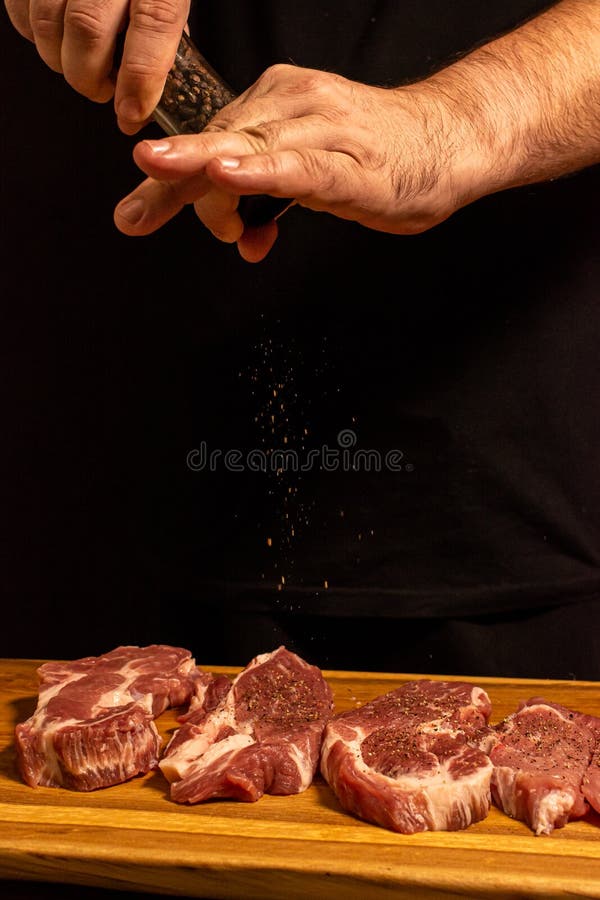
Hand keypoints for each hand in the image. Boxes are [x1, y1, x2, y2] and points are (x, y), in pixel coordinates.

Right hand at [4, 0, 189, 132]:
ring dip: (61, 61)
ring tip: (82, 65)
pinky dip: (37, 36)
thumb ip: (166, 37)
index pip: (153, 24)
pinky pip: (21, 10)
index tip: (131, 112)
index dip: (140, 78)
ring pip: (48, 22)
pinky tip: (58, 38)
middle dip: (91, 78)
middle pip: (88, 28)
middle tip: (102, 91)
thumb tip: (142, 98)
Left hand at [114, 64, 475, 262]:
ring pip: (252, 148)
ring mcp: (323, 130)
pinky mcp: (350, 163)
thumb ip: (269, 201)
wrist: (450, 141)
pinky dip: (263, 171)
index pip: (214, 140)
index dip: (176, 182)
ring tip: (158, 172)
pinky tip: (232, 175)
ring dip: (202, 168)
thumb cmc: (379, 155)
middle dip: (171, 180)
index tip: (140, 214)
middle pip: (221, 143)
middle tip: (132, 212)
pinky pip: (299, 167)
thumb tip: (240, 237)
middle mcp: (294, 104)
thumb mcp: (310, 175)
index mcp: (278, 102)